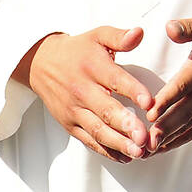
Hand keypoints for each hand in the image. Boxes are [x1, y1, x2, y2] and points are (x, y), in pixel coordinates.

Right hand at [17, 27, 153, 162]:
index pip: (115, 80)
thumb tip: (139, 33)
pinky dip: (106, 151)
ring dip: (119, 143)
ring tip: (139, 152)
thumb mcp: (98, 36)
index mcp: (93, 67)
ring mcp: (74, 110)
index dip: (133, 91)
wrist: (40, 63)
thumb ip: (119, 37)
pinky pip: (89, 140)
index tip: (150, 103)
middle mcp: (82, 91)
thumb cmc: (79, 50)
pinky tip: (126, 158)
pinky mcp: (70, 124)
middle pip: (106, 110)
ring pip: (98, 130)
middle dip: (126, 126)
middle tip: (145, 137)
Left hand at [146, 14, 191, 152]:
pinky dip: (179, 140)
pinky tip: (163, 147)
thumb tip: (169, 28)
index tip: (149, 114)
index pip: (181, 87)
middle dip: (162, 129)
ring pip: (187, 126)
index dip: (165, 101)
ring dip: (167, 139)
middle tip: (143, 142)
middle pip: (182, 114)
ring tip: (146, 151)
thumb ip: (190, 27)